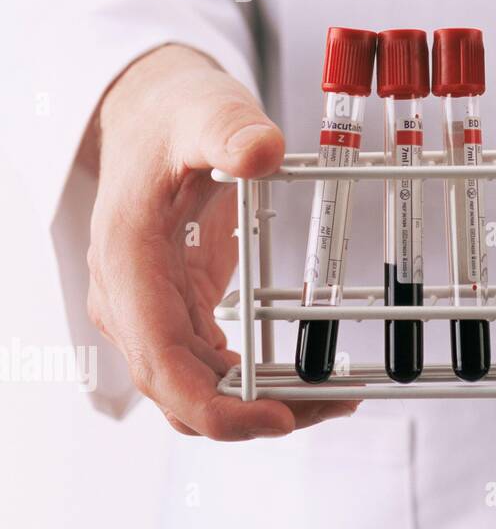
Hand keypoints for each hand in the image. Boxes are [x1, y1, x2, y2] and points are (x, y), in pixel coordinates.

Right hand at [87, 45, 356, 439]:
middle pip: (183, 392)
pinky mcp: (178, 311)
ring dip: (261, 404)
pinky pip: (210, 368)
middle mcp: (131, 302)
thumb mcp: (206, 110)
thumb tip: (264, 150)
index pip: (161, 362)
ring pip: (198, 389)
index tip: (275, 417)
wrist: (155, 115)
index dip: (215, 404)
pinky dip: (256, 382)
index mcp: (128, 263)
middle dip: (255, 414)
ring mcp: (153, 312)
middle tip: (332, 405)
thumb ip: (231, 129)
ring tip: (333, 397)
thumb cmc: (173, 116)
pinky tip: (307, 377)